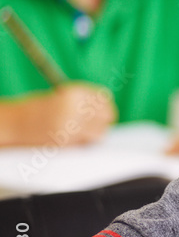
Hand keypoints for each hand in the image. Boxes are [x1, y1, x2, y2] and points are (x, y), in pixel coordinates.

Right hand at [1, 83, 116, 146]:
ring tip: (85, 131)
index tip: (100, 110)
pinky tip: (76, 138)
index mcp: (73, 93)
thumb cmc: (37, 109)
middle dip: (103, 118)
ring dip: (96, 132)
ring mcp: (71, 127)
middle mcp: (74, 108)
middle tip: (96, 121)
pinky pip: (86, 143)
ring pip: (100, 131)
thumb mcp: (60, 97)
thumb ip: (82, 99)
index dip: (103, 105)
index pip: (102, 98)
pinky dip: (85, 141)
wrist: (12, 123)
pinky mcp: (66, 142)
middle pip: (106, 114)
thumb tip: (107, 98)